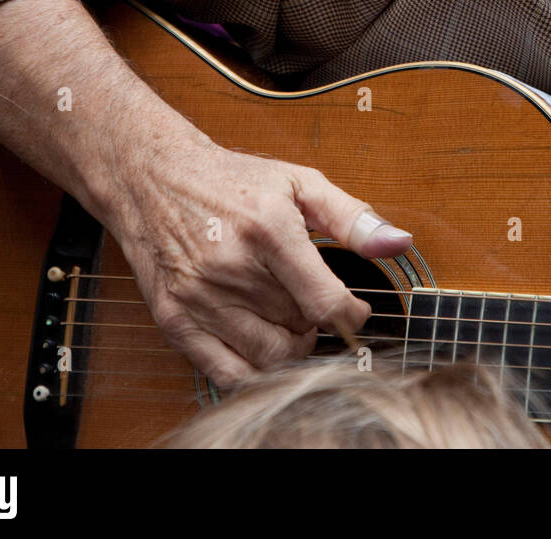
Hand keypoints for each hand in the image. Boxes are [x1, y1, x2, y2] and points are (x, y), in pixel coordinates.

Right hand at [102, 139, 413, 388]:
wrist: (152, 177)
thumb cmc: (232, 181)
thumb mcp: (300, 184)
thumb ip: (353, 218)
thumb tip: (399, 244)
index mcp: (268, 230)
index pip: (325, 302)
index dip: (351, 316)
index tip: (355, 310)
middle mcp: (230, 267)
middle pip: (299, 330)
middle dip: (318, 323)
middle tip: (313, 303)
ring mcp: (199, 298)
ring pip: (268, 357)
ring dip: (291, 347)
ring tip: (289, 319)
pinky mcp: (174, 320)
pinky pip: (226, 373)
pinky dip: (254, 370)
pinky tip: (261, 343)